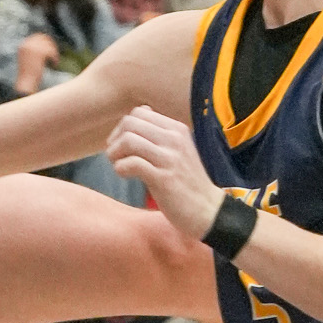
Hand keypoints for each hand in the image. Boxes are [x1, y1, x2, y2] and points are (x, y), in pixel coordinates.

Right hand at [13, 33, 57, 93]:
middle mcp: (27, 44)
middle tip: (55, 55)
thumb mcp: (30, 61)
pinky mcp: (39, 53)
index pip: (37, 36)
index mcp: (23, 45)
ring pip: (49, 46)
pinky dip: (55, 58)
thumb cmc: (28, 77)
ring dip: (54, 53)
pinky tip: (55, 64)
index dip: (46, 40)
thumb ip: (36, 52)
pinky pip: (51, 52)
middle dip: (52, 46)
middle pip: (44, 38)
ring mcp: (33, 48)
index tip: (52, 47)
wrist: (26, 84)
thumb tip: (47, 46)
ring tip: (54, 62)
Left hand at [106, 105, 222, 240]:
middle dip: (115, 140)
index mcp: (177, 129)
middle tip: (116, 157)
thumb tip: (140, 114)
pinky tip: (125, 175)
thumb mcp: (178, 151)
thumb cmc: (187, 183)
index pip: (139, 112)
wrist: (207, 210)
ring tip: (119, 166)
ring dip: (115, 154)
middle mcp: (174, 139)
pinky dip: (120, 168)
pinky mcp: (163, 178)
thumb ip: (160, 135)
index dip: (123, 128)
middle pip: (130, 123)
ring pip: (128, 140)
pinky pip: (131, 163)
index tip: (122, 146)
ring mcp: (169, 158)